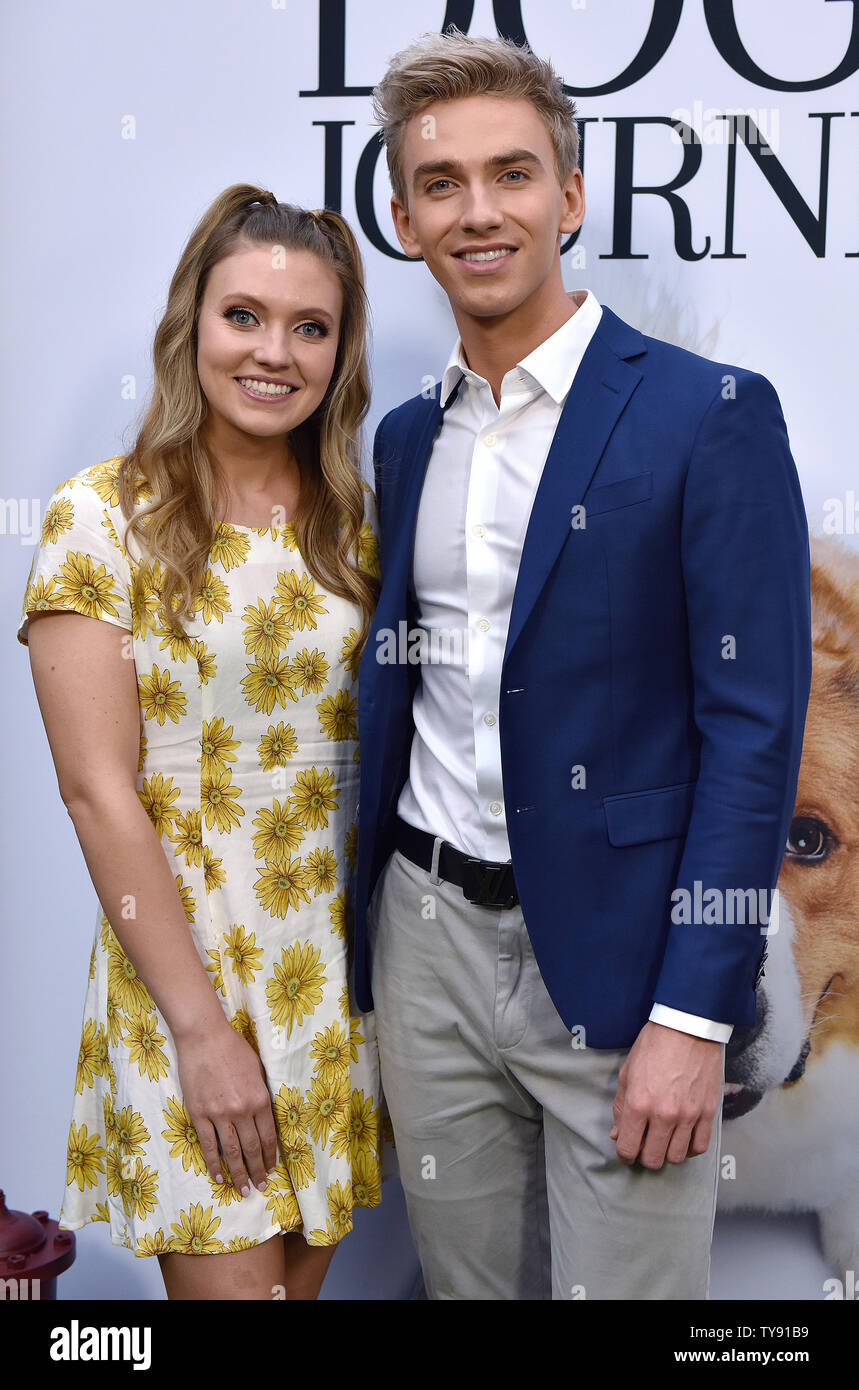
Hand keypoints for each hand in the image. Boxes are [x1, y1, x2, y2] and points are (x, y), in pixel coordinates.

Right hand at [175, 1023, 278, 1195]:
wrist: (204, 1036)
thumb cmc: (234, 1049)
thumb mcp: (258, 1070)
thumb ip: (262, 1096)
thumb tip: (266, 1118)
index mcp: (260, 1099)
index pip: (268, 1137)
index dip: (270, 1157)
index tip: (272, 1170)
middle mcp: (242, 1110)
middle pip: (252, 1149)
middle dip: (257, 1171)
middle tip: (260, 1187)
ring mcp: (219, 1114)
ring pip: (231, 1152)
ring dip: (238, 1174)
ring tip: (242, 1190)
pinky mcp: (199, 1114)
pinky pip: (208, 1145)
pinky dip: (214, 1164)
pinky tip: (218, 1177)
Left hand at [609, 1021, 722, 1168]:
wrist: (687, 1027)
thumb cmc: (654, 1045)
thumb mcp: (627, 1073)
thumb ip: (620, 1107)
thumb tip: (617, 1133)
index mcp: (638, 1104)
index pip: (627, 1148)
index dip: (624, 1154)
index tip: (626, 1149)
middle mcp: (663, 1115)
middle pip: (653, 1159)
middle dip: (644, 1157)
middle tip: (644, 1145)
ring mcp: (688, 1115)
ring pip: (676, 1157)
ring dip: (667, 1153)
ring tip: (663, 1140)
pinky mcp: (707, 1112)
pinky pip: (700, 1146)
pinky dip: (690, 1148)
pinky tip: (682, 1138)